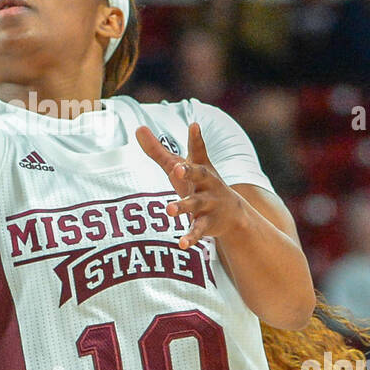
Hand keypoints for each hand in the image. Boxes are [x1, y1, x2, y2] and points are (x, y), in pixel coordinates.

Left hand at [135, 121, 246, 249]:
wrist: (232, 214)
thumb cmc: (199, 185)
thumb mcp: (181, 167)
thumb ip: (159, 151)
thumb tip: (138, 128)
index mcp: (200, 168)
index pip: (197, 150)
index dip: (196, 138)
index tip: (194, 125)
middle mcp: (206, 184)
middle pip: (198, 175)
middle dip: (188, 171)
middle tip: (177, 168)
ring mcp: (208, 204)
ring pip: (195, 204)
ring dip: (183, 206)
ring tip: (169, 209)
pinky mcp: (207, 224)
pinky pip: (198, 230)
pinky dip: (191, 237)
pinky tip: (182, 244)